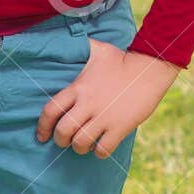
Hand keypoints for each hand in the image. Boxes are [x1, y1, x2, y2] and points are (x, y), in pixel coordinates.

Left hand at [36, 39, 180, 156]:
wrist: (150, 68)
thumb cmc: (123, 59)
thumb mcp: (97, 50)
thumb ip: (80, 49)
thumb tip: (66, 41)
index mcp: (78, 87)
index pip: (50, 111)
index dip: (43, 127)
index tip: (42, 136)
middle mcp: (88, 103)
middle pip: (63, 131)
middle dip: (61, 141)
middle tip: (66, 141)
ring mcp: (104, 116)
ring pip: (81, 143)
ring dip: (80, 148)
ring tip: (84, 145)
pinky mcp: (121, 126)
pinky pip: (103, 149)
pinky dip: (99, 152)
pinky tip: (101, 147)